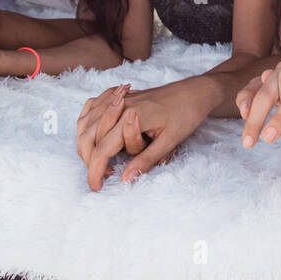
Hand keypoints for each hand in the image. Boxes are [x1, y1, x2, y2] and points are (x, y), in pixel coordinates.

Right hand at [76, 77, 217, 190]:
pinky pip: (93, 106)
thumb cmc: (186, 115)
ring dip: (86, 143)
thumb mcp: (170, 141)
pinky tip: (92, 132)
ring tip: (101, 160)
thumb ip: (146, 160)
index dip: (96, 171)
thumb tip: (125, 179)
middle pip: (87, 135)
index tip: (96, 187)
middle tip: (103, 176)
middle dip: (89, 159)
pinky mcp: (120, 95)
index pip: (103, 149)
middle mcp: (121, 105)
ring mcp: (119, 98)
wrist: (194, 92)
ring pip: (86, 121)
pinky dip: (87, 121)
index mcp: (132, 116)